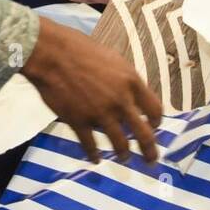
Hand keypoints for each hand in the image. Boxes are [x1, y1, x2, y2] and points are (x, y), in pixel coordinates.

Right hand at [21, 17, 161, 163]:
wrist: (52, 54)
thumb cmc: (81, 49)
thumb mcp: (113, 59)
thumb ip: (125, 79)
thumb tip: (131, 93)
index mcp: (131, 82)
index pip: (155, 109)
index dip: (157, 122)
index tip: (154, 127)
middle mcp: (121, 102)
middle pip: (144, 135)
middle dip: (150, 151)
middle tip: (151, 160)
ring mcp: (100, 114)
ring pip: (120, 145)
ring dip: (123, 155)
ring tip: (124, 158)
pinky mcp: (79, 123)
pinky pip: (91, 146)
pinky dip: (94, 155)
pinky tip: (95, 159)